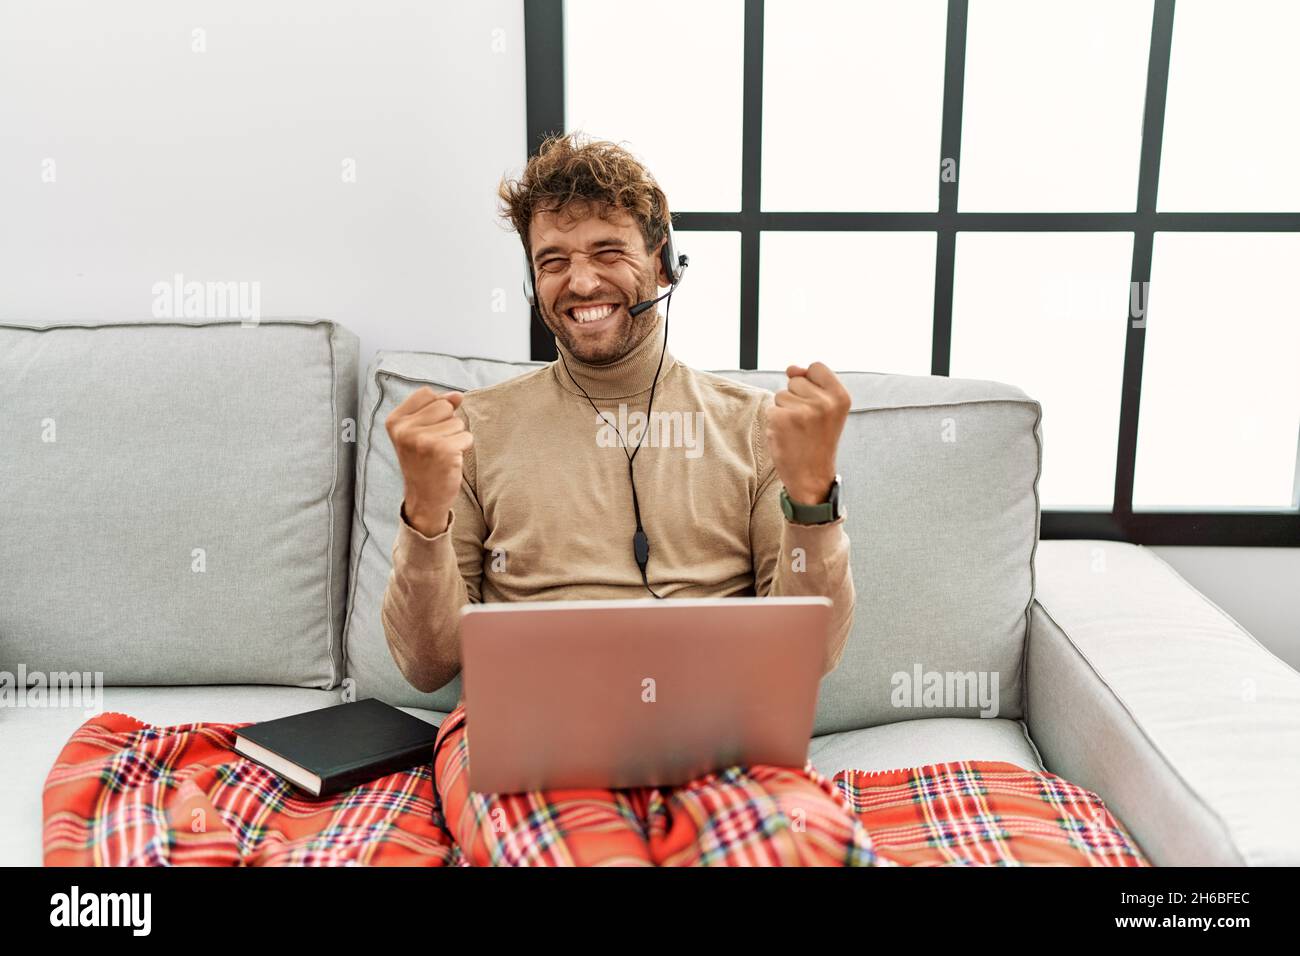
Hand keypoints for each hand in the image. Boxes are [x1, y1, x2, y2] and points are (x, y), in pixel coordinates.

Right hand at [385, 387, 472, 535]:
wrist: (424, 498)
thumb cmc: (424, 462)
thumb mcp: (421, 431)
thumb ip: (437, 407)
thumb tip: (457, 395)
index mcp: (395, 421)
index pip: (426, 393)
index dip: (435, 408)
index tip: (427, 430)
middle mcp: (405, 429)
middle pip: (444, 405)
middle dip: (447, 423)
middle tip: (435, 445)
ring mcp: (422, 440)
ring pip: (458, 422)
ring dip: (456, 437)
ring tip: (441, 454)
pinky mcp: (442, 450)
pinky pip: (466, 436)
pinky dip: (463, 447)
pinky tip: (449, 460)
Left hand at [765, 362, 850, 505]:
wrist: (812, 476)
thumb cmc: (818, 441)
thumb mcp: (827, 410)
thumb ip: (812, 384)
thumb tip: (791, 368)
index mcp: (840, 397)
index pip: (816, 367)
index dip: (810, 382)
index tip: (815, 404)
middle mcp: (824, 402)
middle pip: (796, 380)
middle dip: (796, 398)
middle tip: (807, 423)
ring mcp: (802, 411)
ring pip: (781, 394)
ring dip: (784, 410)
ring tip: (797, 430)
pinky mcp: (781, 420)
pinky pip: (771, 409)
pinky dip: (774, 422)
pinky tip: (787, 436)